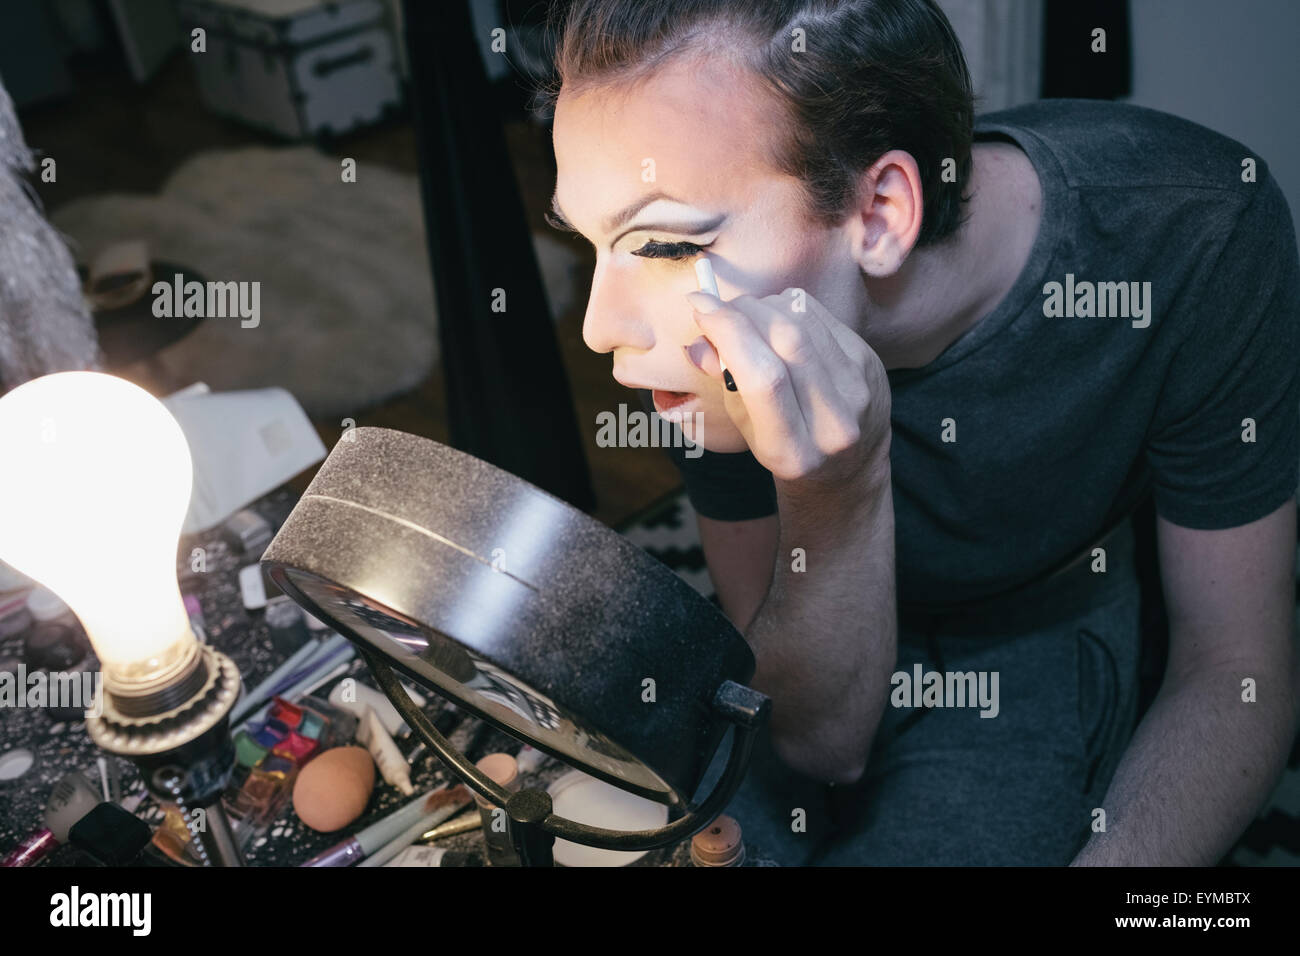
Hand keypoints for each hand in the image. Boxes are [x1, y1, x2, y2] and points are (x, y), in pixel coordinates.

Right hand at [685, 287, 890, 489]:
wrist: (848, 466)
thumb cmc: (788, 448)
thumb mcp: (749, 430)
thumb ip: (726, 386)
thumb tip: (701, 341)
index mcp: (794, 451)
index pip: (763, 378)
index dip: (729, 333)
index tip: (700, 306)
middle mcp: (834, 420)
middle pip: (787, 340)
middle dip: (745, 312)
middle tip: (721, 308)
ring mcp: (859, 389)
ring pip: (806, 321)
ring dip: (766, 305)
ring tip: (747, 315)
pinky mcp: (870, 363)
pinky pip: (823, 317)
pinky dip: (791, 307)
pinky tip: (776, 318)